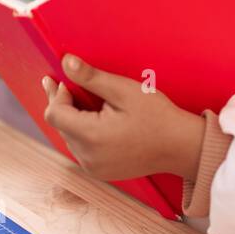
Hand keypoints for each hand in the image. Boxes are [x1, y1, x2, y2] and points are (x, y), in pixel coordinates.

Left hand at [42, 54, 205, 181]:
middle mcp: (87, 157)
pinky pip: (80, 149)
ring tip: (85, 101)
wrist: (180, 147)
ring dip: (73, 118)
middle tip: (67, 83)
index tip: (67, 81)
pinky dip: (83, 133)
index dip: (57, 95)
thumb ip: (91, 77)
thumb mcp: (124, 90)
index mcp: (91, 137)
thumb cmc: (156, 116)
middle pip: (60, 125)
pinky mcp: (99, 171)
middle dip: (63, 104)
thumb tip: (66, 62)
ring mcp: (93, 168)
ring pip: (68, 137)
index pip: (54, 114)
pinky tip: (95, 119)